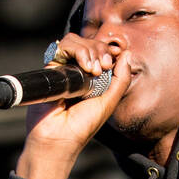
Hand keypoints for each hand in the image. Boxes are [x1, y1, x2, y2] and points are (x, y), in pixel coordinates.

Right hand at [19, 34, 133, 162]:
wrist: (58, 138)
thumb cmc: (82, 127)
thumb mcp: (109, 102)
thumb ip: (121, 79)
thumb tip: (127, 54)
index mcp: (92, 79)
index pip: (101, 52)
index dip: (108, 51)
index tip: (113, 61)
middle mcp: (76, 71)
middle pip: (90, 43)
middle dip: (100, 50)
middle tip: (103, 67)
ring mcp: (63, 68)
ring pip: (76, 41)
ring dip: (89, 50)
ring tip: (93, 70)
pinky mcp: (51, 67)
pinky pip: (63, 46)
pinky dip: (77, 51)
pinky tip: (84, 68)